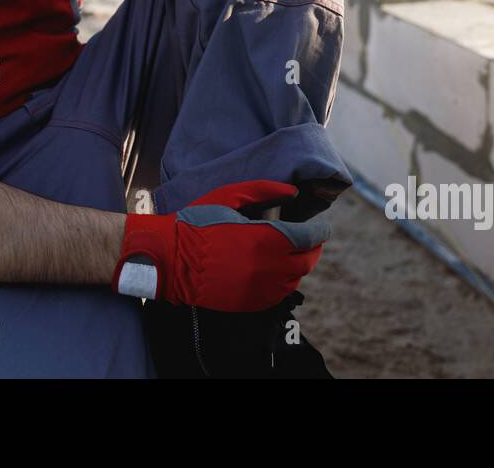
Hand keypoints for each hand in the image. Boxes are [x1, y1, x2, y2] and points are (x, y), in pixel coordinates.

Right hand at [111, 179, 328, 311]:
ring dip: (298, 266)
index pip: (309, 237)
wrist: (169, 259)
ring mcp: (259, 288)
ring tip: (293, 255)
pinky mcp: (249, 303)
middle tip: (311, 241)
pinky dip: (283, 283)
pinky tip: (276, 273)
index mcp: (266, 238)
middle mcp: (268, 267)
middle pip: (307, 261)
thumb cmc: (197, 222)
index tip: (323, 228)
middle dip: (313, 249)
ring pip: (294, 280)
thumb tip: (293, 191)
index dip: (320, 231)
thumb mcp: (229, 195)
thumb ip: (265, 190)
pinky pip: (278, 296)